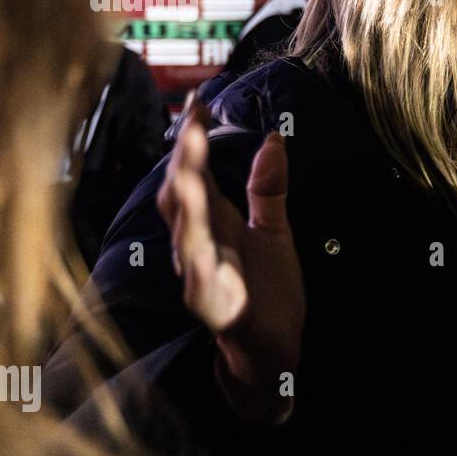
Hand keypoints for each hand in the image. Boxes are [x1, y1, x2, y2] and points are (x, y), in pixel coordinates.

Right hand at [157, 93, 304, 421]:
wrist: (272, 354)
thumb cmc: (268, 292)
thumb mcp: (275, 233)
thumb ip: (268, 188)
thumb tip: (276, 137)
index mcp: (214, 224)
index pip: (195, 173)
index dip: (192, 139)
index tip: (197, 101)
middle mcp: (200, 247)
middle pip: (181, 200)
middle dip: (182, 164)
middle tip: (188, 128)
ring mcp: (203, 279)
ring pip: (185, 241)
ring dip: (186, 210)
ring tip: (188, 178)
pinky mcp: (216, 310)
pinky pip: (202, 289)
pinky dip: (199, 271)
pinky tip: (197, 257)